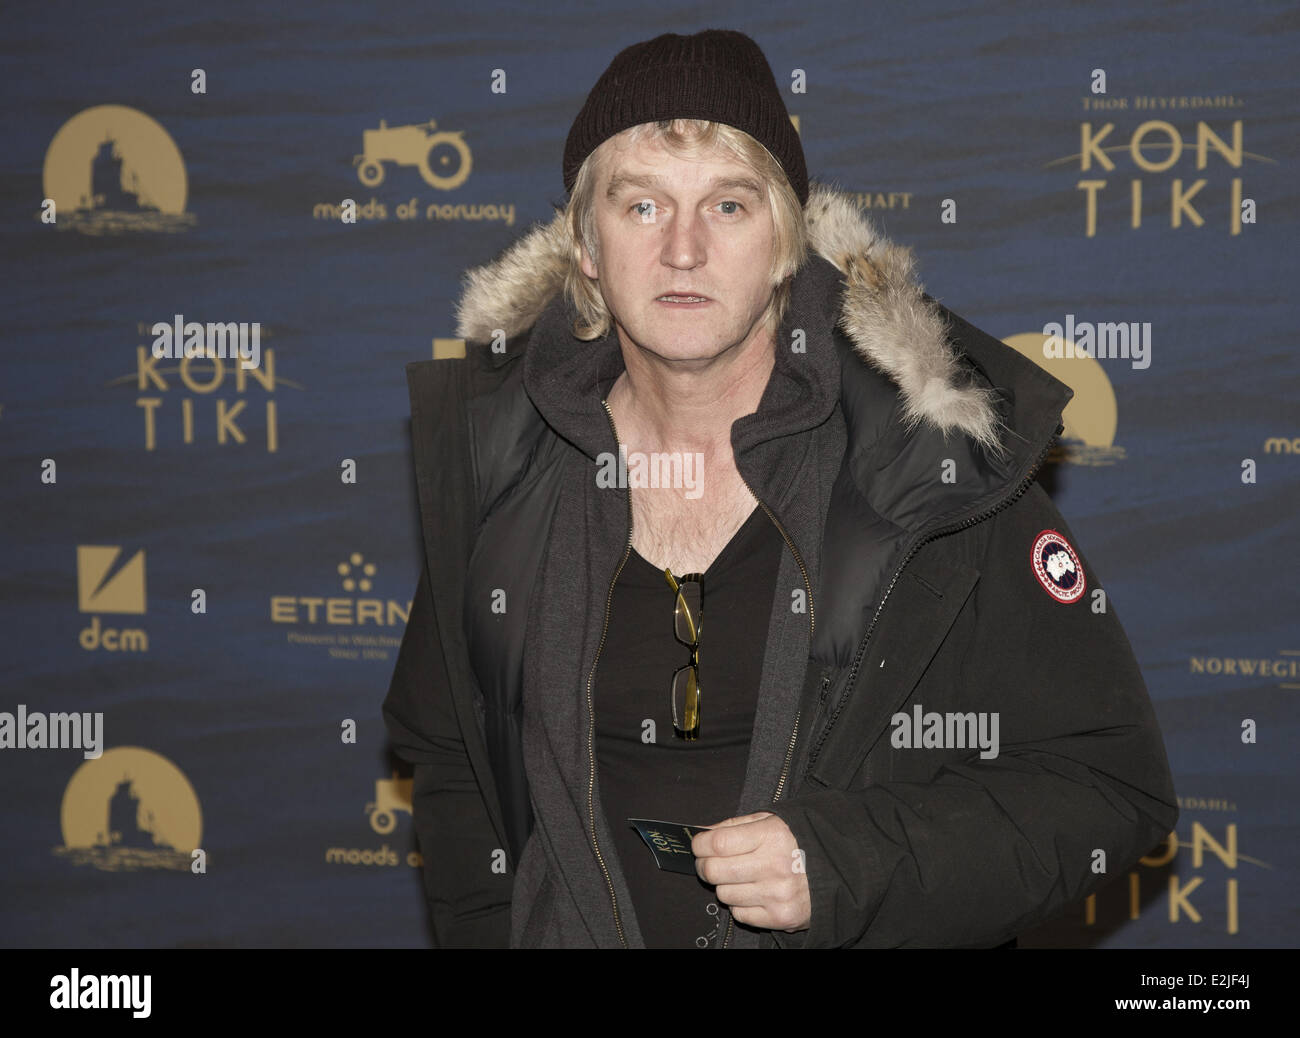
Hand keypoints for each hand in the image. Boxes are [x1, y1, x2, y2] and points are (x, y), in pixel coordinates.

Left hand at [691, 811, 810, 931]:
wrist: (842, 869)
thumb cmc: (802, 841)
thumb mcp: (773, 820)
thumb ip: (736, 825)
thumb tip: (703, 834)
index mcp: (771, 836)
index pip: (717, 843)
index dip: (700, 845)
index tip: (698, 845)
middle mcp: (774, 866)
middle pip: (713, 871)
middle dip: (705, 866)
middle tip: (710, 862)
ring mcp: (777, 895)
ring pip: (723, 894)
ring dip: (726, 885)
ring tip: (742, 876)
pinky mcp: (781, 917)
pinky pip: (740, 914)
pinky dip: (741, 904)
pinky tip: (755, 892)